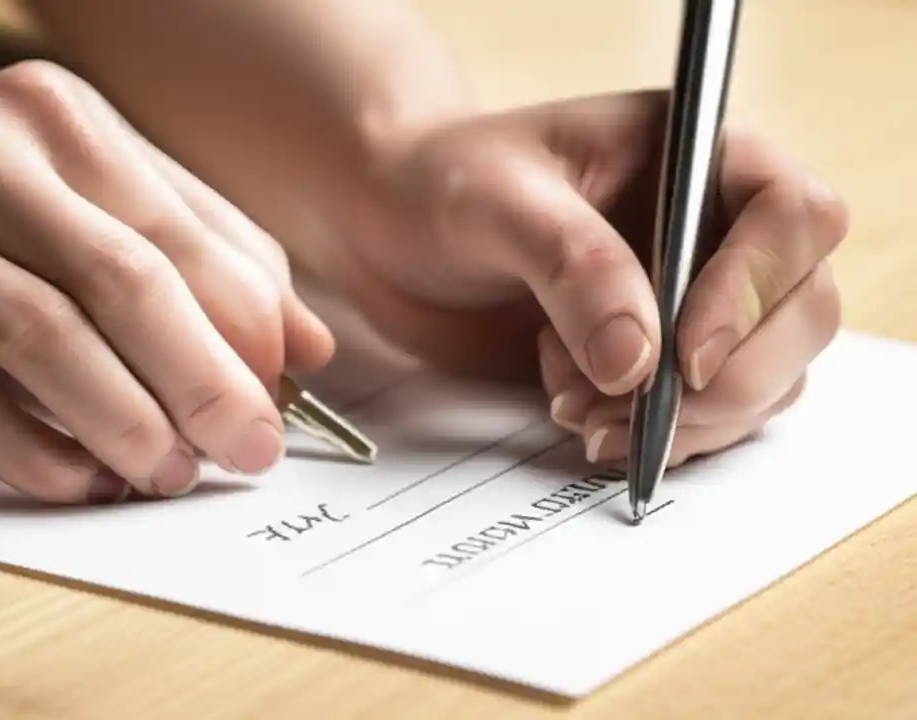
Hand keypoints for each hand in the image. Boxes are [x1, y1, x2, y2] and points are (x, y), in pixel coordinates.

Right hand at [0, 61, 333, 501]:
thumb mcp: (44, 182)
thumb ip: (175, 241)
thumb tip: (297, 339)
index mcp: (49, 116)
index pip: (186, 226)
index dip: (254, 320)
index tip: (287, 386)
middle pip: (129, 280)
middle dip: (211, 380)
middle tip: (254, 447)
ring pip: (50, 340)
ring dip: (131, 422)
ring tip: (173, 472)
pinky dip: (39, 452)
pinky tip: (84, 479)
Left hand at [338, 90, 846, 466]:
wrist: (390, 230)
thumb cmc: (441, 183)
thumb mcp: (495, 203)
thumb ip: (572, 267)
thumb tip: (639, 363)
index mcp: (698, 156)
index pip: (794, 217)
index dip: (755, 292)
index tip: (683, 356)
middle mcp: (716, 228)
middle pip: (800, 312)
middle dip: (725, 381)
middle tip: (635, 413)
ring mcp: (696, 298)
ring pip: (765, 378)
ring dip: (686, 420)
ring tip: (580, 413)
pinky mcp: (660, 359)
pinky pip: (707, 415)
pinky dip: (655, 436)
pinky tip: (579, 419)